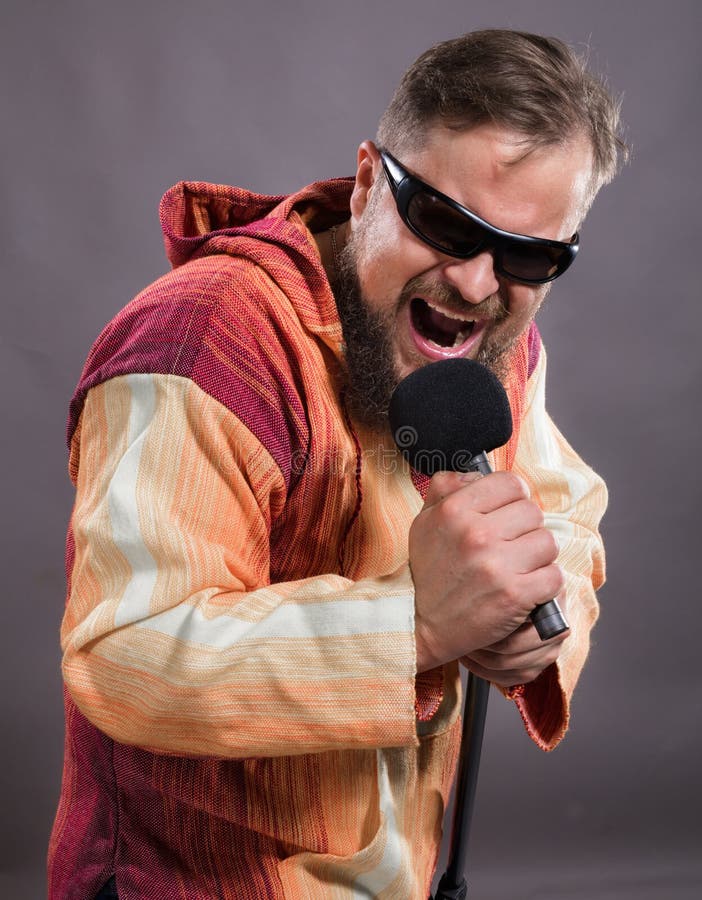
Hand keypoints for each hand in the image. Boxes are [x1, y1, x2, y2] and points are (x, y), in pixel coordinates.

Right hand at [410, 470, 564, 672]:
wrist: (420, 624)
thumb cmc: (428, 571)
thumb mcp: (425, 521)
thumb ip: (447, 487)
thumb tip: (478, 473)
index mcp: (455, 510)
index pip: (511, 483)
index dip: (514, 498)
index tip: (508, 514)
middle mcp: (476, 533)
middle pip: (533, 512)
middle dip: (526, 529)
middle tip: (511, 546)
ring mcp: (496, 565)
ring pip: (548, 543)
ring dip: (538, 558)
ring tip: (519, 568)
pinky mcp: (514, 595)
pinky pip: (554, 577)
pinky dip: (545, 585)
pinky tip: (526, 589)